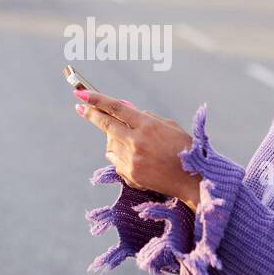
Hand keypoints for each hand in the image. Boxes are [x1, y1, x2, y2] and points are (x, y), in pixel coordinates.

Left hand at [74, 90, 200, 208]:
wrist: (193, 180)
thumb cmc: (184, 148)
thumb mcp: (169, 126)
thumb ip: (145, 116)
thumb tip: (123, 107)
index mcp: (148, 125)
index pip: (116, 108)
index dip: (96, 100)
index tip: (81, 95)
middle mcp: (137, 142)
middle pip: (106, 125)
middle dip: (91, 114)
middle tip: (81, 108)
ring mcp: (132, 160)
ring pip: (109, 144)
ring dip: (114, 139)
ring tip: (134, 143)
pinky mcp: (130, 175)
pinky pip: (115, 160)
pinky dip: (120, 155)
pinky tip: (135, 157)